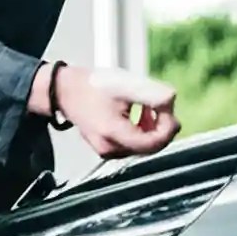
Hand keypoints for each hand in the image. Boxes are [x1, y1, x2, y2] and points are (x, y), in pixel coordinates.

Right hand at [31, 64, 179, 158]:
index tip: (168, 106)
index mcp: (113, 133)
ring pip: (142, 147)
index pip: (153, 142)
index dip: (167, 126)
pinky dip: (141, 131)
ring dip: (152, 128)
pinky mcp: (105, 148)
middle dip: (162, 127)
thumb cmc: (93, 85)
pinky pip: (132, 145)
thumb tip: (171, 102)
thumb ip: (152, 94)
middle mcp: (109, 148)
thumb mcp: (125, 84)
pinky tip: (139, 114)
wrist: (65, 90)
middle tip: (164, 106)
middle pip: (150, 147)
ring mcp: (106, 151)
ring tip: (148, 107)